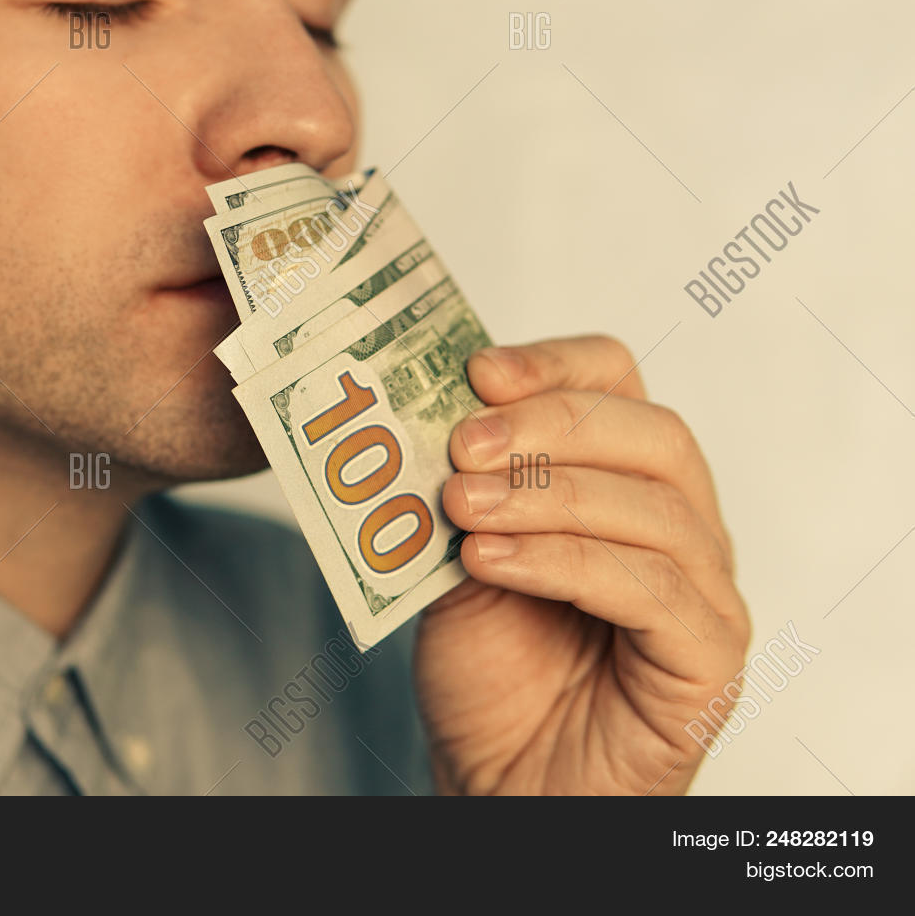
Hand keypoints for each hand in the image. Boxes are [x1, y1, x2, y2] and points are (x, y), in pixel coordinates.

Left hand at [414, 336, 750, 794]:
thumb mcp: (458, 553)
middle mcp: (681, 526)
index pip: (620, 382)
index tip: (479, 372)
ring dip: (546, 496)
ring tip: (463, 508)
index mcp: (623, 481)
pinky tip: (493, 563)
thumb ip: (464, 486)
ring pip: (653, 509)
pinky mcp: (709, 659)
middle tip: (465, 444)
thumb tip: (434, 413)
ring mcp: (705, 593)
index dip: (554, 364)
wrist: (500, 779)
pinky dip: (564, 563)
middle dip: (551, 427)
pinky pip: (652, 591)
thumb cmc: (490, 671)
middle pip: (652, 434)